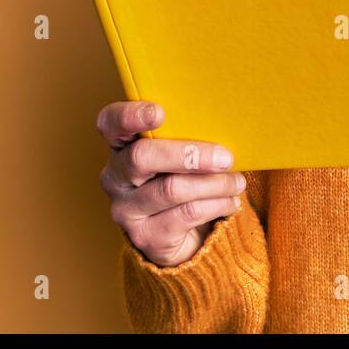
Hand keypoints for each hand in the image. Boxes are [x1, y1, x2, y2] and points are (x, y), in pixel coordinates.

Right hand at [96, 100, 247, 266]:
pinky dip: (217, 205)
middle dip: (190, 155)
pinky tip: (231, 201)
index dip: (130, 115)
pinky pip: (186, 214)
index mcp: (122, 146)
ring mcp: (126, 209)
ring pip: (172, 189)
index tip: (159, 113)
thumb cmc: (186, 180)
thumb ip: (189, 138)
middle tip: (226, 157)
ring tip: (237, 182)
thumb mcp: (183, 155)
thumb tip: (226, 125)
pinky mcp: (145, 236)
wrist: (185, 236)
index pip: (111, 123)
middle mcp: (116, 177)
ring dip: (214, 184)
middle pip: (142, 157)